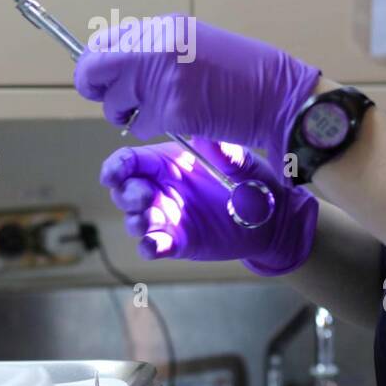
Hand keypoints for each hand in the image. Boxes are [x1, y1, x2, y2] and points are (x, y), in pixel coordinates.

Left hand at [74, 15, 319, 162]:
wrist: (278, 96)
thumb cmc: (243, 75)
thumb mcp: (195, 45)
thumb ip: (156, 50)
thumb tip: (116, 67)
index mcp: (164, 28)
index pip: (104, 41)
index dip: (96, 62)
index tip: (101, 78)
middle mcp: (158, 47)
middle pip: (94, 68)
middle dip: (94, 87)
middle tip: (110, 100)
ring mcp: (163, 78)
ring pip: (114, 103)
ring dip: (127, 114)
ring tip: (155, 111)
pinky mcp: (171, 110)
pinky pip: (139, 125)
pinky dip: (151, 129)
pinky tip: (175, 122)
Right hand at [99, 138, 318, 275]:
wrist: (272, 219)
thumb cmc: (253, 182)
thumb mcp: (243, 164)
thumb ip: (226, 154)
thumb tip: (209, 138)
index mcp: (170, 162)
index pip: (131, 161)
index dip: (117, 167)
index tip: (113, 174)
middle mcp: (162, 188)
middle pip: (125, 190)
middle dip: (126, 195)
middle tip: (144, 198)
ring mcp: (168, 217)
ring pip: (135, 220)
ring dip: (135, 221)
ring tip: (147, 221)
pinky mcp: (178, 242)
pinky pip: (155, 246)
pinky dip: (149, 247)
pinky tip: (154, 246)